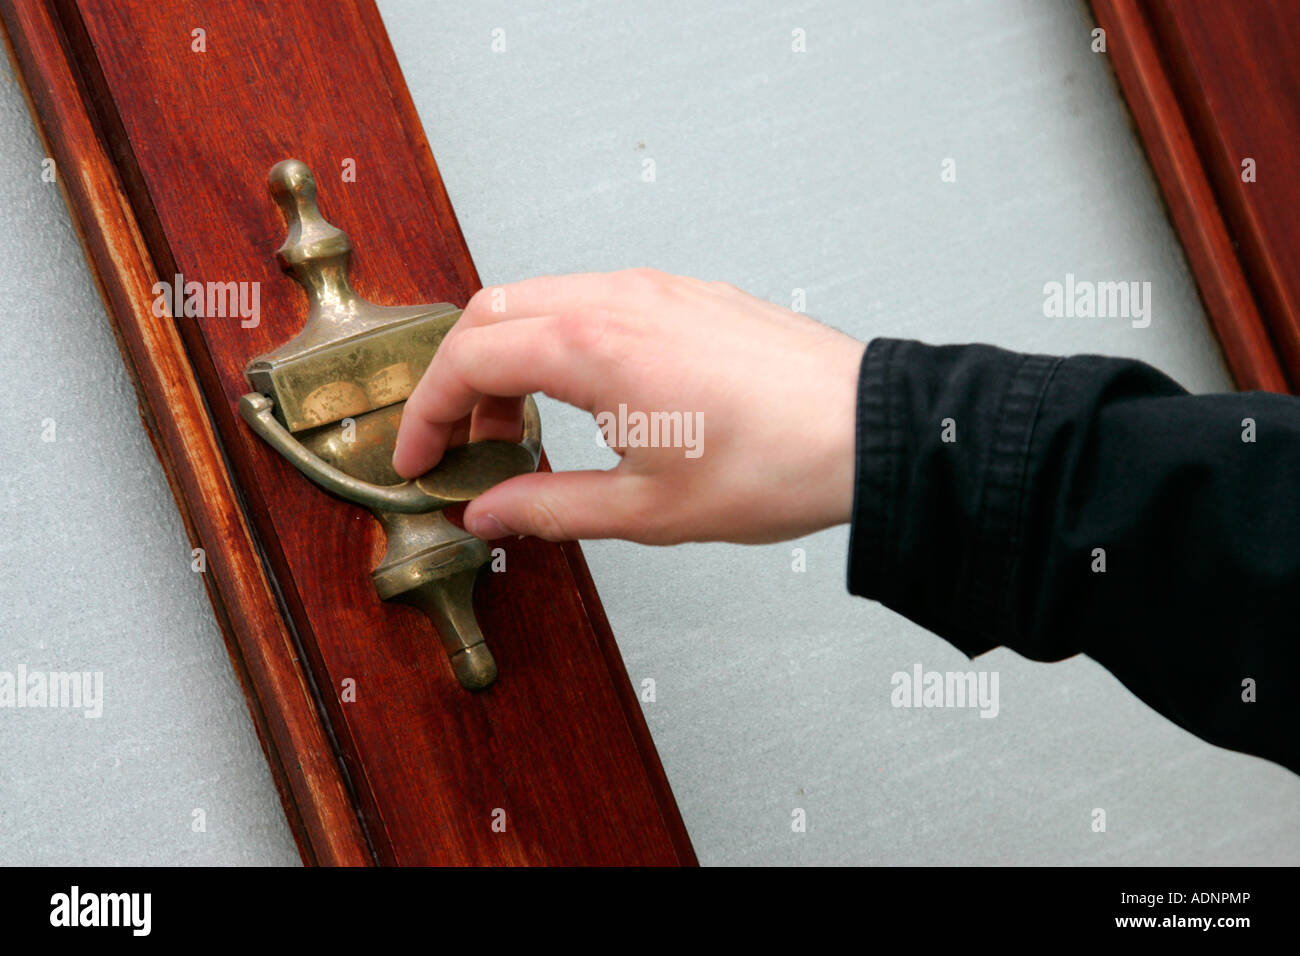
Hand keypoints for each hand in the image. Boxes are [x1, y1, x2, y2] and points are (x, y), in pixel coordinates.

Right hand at [392, 269, 864, 544]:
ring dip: (509, 357)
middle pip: (489, 313)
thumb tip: (486, 516)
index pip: (467, 360)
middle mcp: (615, 299)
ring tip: (523, 430)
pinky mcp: (686, 293)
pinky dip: (559, 339)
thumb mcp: (645, 510)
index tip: (417, 458)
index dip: (426, 412)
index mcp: (591, 348)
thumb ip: (548, 508)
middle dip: (458, 379)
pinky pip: (592, 298)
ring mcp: (654, 287)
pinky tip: (584, 397)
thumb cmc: (773, 466)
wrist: (866, 432)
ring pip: (540, 299)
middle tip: (463, 445)